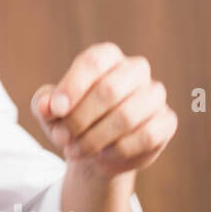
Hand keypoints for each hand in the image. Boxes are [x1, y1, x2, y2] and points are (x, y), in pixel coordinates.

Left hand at [30, 42, 176, 180]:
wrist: (97, 150)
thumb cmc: (73, 120)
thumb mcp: (51, 112)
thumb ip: (44, 103)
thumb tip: (47, 106)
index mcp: (107, 57)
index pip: (93, 62)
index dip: (73, 87)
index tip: (55, 111)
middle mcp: (135, 70)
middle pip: (109, 90)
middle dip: (80, 119)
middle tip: (61, 138)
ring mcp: (154, 94)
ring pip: (127, 116)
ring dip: (95, 138)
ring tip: (74, 150)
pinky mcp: (166, 121)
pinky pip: (146, 136)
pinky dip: (118, 149)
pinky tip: (102, 154)